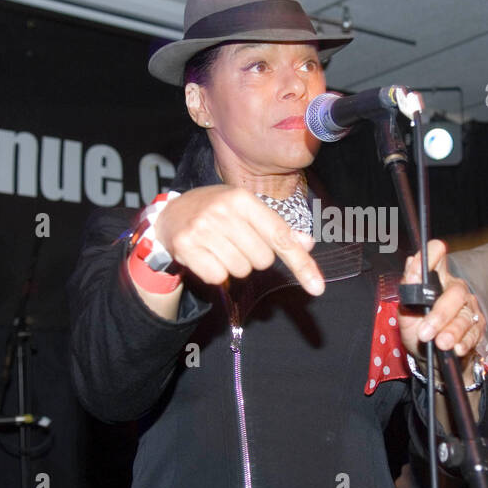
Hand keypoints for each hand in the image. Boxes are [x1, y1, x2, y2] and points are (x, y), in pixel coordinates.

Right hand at [153, 185, 323, 293]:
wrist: (170, 214)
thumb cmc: (216, 211)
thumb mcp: (247, 210)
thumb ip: (278, 228)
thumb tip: (307, 243)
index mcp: (243, 199)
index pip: (281, 237)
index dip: (301, 264)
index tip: (317, 288)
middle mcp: (223, 211)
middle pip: (262, 259)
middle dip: (254, 258)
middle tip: (236, 243)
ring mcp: (203, 229)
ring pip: (241, 270)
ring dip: (235, 266)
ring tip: (220, 248)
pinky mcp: (186, 247)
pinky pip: (218, 277)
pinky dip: (216, 273)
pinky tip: (207, 256)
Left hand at [397, 240, 484, 361]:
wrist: (429, 356)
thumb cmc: (417, 328)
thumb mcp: (406, 311)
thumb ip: (409, 288)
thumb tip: (411, 261)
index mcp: (436, 280)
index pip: (436, 259)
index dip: (433, 254)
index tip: (432, 253)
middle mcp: (455, 289)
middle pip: (454, 293)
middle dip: (440, 314)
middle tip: (426, 333)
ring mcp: (469, 308)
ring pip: (464, 317)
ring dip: (452, 332)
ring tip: (441, 344)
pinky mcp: (477, 327)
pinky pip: (473, 333)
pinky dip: (464, 342)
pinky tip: (456, 348)